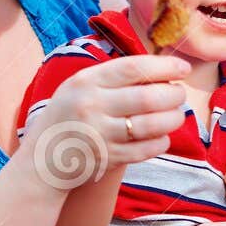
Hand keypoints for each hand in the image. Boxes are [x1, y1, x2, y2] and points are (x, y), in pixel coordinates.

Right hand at [21, 55, 189, 179]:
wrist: (42, 158)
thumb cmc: (69, 115)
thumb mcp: (80, 86)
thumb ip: (113, 77)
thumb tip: (161, 68)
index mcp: (86, 81)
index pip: (133, 68)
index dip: (164, 66)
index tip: (183, 68)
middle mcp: (92, 106)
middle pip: (148, 97)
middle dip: (173, 94)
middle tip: (179, 94)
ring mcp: (99, 134)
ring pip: (151, 125)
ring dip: (173, 119)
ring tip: (176, 115)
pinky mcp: (107, 158)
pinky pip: (145, 149)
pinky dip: (161, 142)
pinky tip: (163, 137)